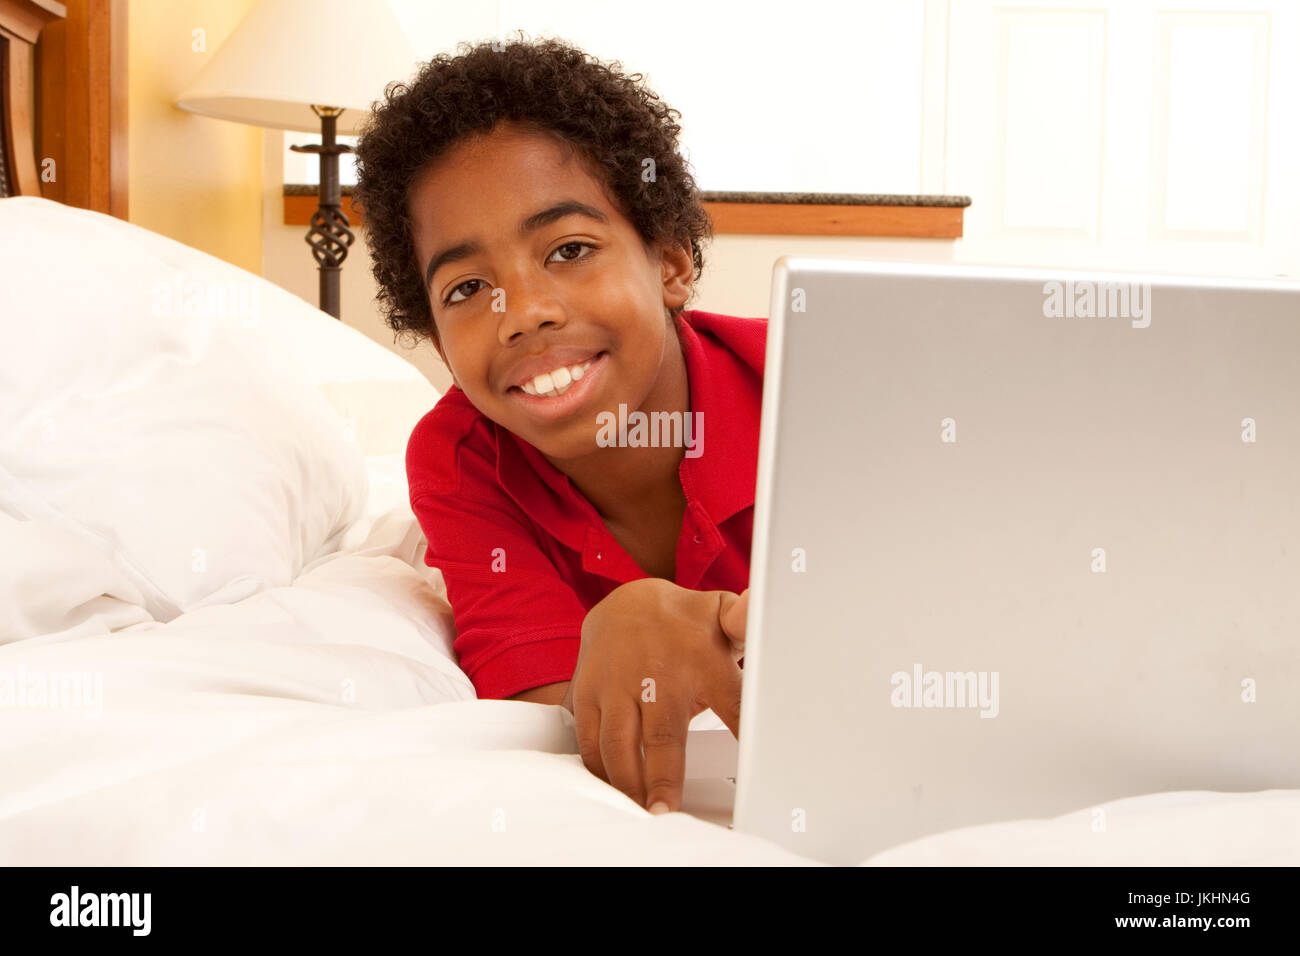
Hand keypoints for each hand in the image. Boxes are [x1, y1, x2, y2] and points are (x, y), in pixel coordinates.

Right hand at [563, 578, 742, 813]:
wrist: (625, 602)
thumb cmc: (683, 622)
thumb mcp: (721, 615)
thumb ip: (748, 621)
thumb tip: (761, 610)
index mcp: (702, 661)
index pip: (732, 702)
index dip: (743, 733)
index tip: (752, 771)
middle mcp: (657, 673)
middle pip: (662, 734)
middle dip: (663, 777)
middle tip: (664, 811)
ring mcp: (618, 682)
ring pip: (618, 741)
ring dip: (627, 780)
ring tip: (638, 807)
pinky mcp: (588, 691)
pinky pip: (588, 736)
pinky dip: (596, 767)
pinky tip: (609, 786)